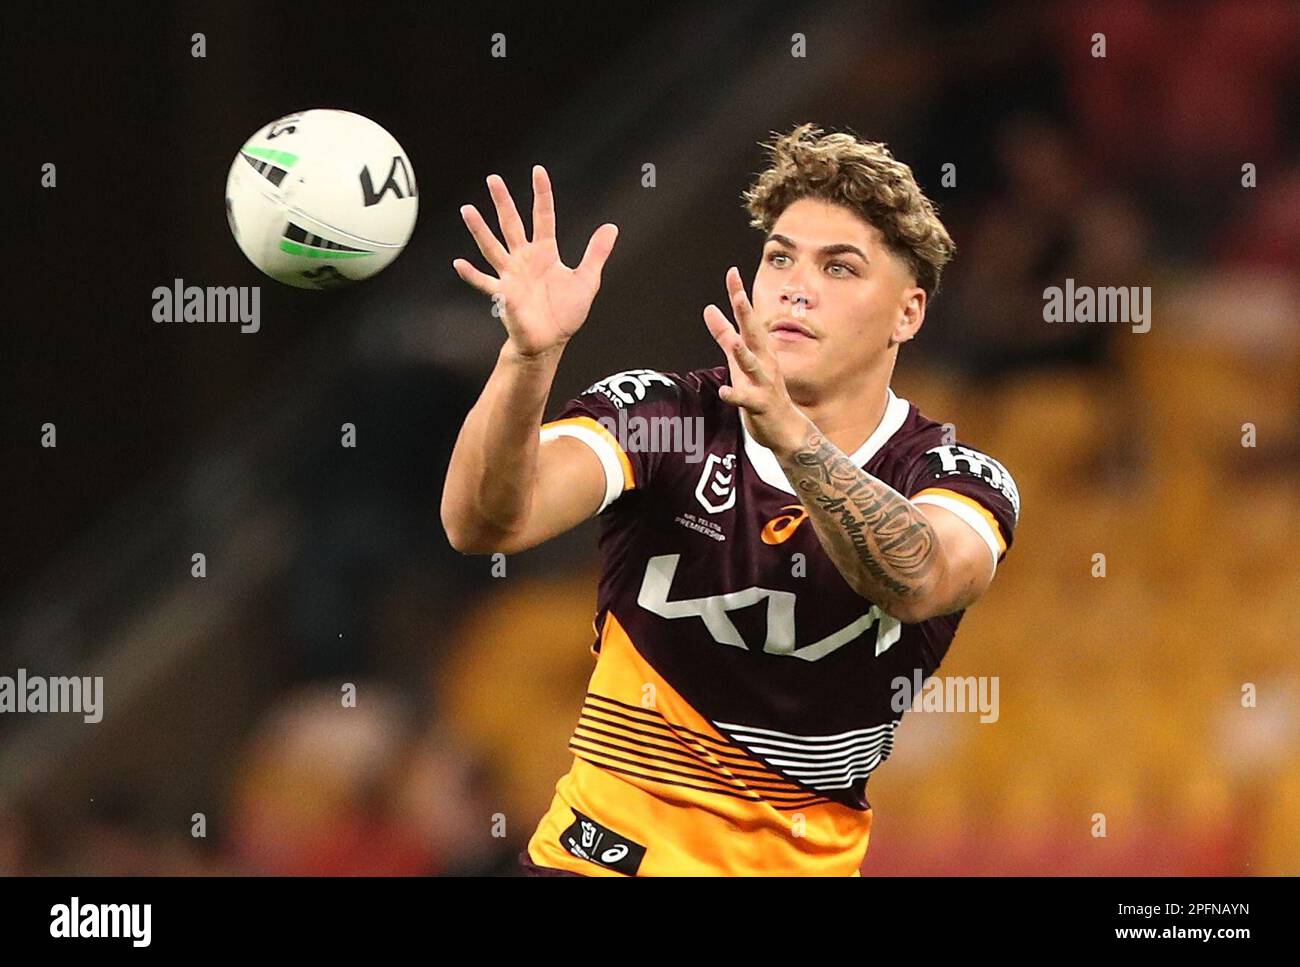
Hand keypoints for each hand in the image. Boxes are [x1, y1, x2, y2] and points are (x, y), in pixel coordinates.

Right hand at [453, 165, 618, 358]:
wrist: (550, 340)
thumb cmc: (565, 312)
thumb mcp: (587, 280)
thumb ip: (596, 253)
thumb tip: (611, 228)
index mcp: (545, 252)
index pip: (543, 217)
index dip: (541, 195)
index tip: (538, 171)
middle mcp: (524, 259)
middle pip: (511, 224)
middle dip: (503, 202)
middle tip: (493, 178)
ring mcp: (511, 276)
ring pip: (492, 247)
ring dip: (480, 230)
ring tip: (468, 210)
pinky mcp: (503, 295)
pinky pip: (484, 282)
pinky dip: (472, 274)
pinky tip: (459, 263)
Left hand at [703, 266, 806, 452]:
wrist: (785, 427)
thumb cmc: (761, 389)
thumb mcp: (739, 359)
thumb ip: (724, 334)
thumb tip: (709, 308)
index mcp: (759, 348)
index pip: (747, 317)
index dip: (739, 295)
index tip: (732, 272)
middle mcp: (764, 361)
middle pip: (754, 334)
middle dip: (747, 314)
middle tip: (739, 295)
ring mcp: (763, 382)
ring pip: (753, 365)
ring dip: (744, 353)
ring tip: (735, 341)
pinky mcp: (760, 404)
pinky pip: (746, 399)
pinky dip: (735, 395)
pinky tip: (724, 392)